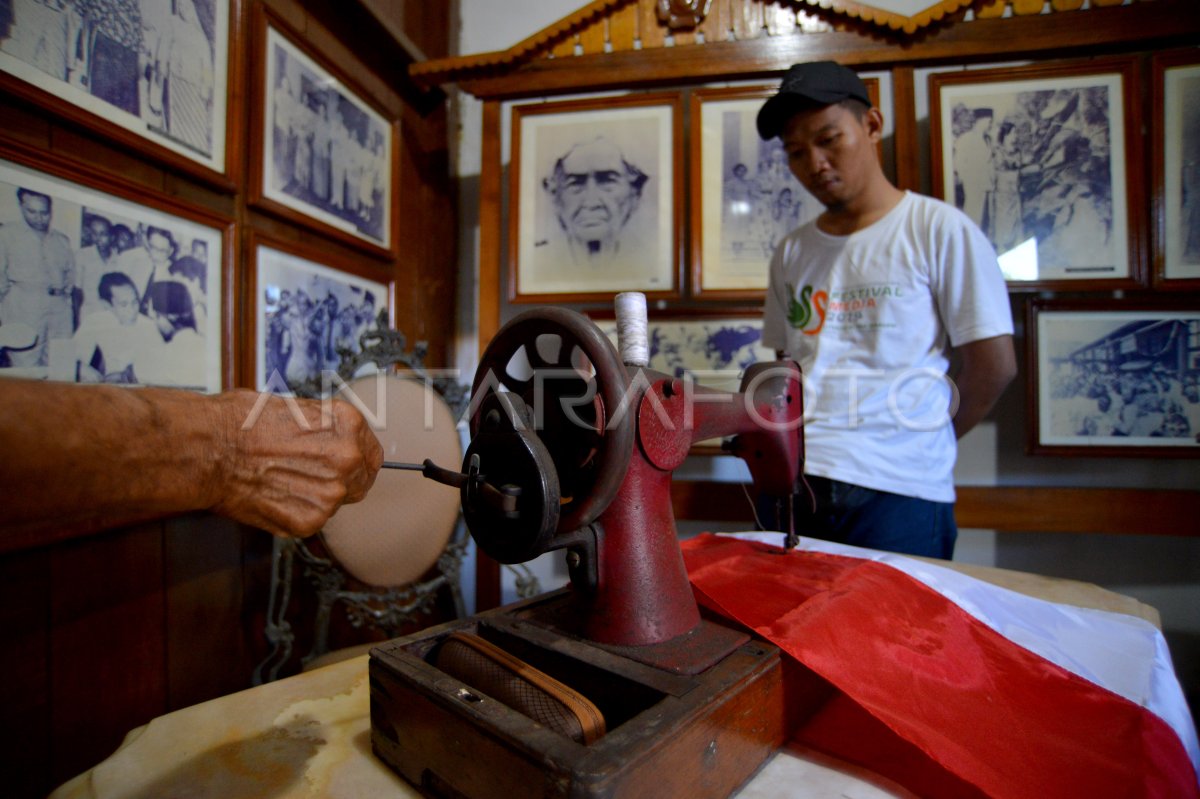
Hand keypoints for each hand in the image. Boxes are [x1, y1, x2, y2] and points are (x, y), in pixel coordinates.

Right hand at [209, 391, 383, 537]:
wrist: (208, 448)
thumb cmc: (240, 422)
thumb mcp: (294, 407)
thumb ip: (324, 428)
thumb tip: (333, 440)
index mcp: (348, 425)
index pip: (372, 453)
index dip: (358, 460)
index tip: (348, 465)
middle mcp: (348, 459)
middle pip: (361, 480)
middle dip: (342, 480)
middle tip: (312, 477)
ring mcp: (330, 493)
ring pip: (336, 503)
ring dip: (316, 497)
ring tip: (282, 481)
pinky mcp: (308, 520)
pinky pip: (312, 520)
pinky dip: (295, 513)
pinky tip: (273, 495)